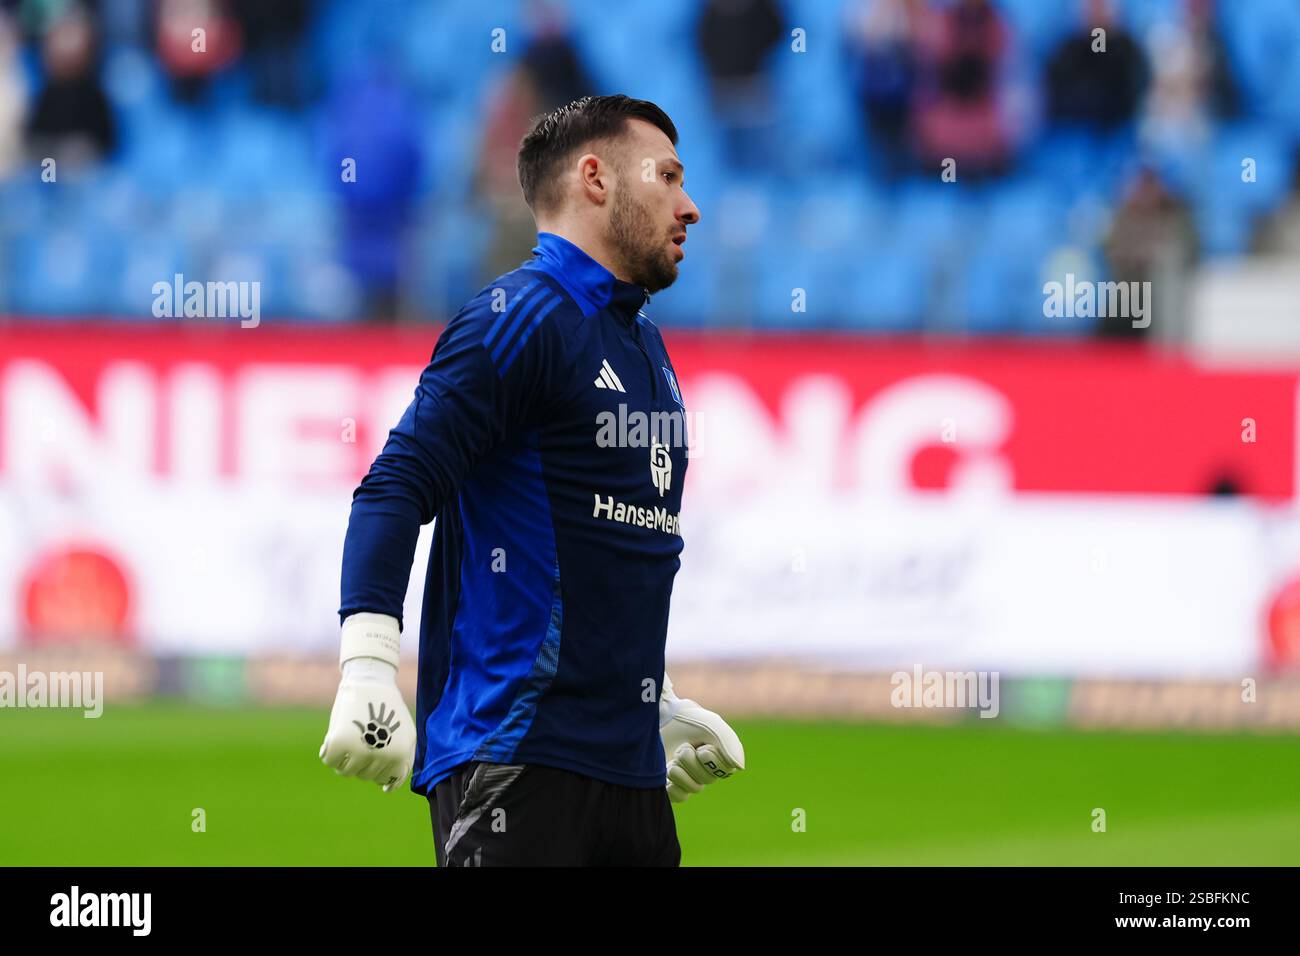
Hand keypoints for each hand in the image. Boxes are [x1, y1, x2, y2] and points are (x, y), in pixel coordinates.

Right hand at [320, 656, 414, 791]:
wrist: (371, 681)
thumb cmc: (386, 708)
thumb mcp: (404, 734)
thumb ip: (400, 761)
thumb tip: (387, 788)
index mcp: (400, 756)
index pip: (386, 781)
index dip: (378, 772)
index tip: (374, 757)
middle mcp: (382, 757)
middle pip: (364, 776)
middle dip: (361, 761)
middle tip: (362, 738)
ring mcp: (361, 751)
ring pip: (345, 771)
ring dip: (345, 758)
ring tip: (351, 736)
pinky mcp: (341, 742)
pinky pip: (330, 760)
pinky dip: (329, 751)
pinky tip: (336, 735)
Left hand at [660, 690, 744, 803]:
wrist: (659, 717)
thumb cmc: (687, 720)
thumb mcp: (711, 725)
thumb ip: (729, 743)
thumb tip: (739, 767)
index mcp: (719, 755)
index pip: (725, 771)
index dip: (712, 761)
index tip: (703, 747)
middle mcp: (705, 768)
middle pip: (708, 779)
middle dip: (693, 762)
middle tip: (684, 747)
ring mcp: (688, 777)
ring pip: (694, 788)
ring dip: (682, 771)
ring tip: (674, 756)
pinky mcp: (671, 785)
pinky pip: (680, 797)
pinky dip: (674, 786)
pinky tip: (669, 770)